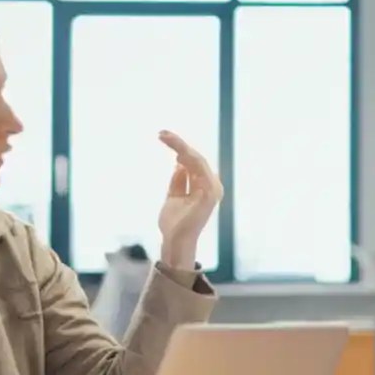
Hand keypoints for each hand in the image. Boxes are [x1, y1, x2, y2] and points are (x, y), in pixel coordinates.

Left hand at [156, 131, 223, 268]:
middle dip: (179, 144)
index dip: (180, 148)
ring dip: (181, 147)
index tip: (163, 137)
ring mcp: (213, 189)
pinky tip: (176, 151)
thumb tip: (179, 163)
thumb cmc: (174, 222)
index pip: (193, 162)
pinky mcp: (210, 193)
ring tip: (166, 137)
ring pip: (197, 160)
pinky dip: (188, 157)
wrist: (175, 240)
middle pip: (196, 158)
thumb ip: (178, 180)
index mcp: (204, 186)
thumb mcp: (174, 195)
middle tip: (162, 133)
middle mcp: (211, 185)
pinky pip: (199, 169)